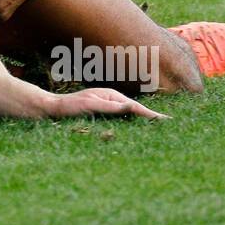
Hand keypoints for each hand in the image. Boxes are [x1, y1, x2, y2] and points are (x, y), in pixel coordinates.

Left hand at [48, 86, 168, 119]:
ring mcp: (108, 106)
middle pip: (136, 110)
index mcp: (112, 96)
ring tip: (160, 127)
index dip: (152, 115)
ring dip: (144, 120)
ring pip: (130, 114)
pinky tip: (138, 128)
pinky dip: (133, 122)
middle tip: (171, 125)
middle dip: (152, 117)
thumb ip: (112, 106)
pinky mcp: (103, 113)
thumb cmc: (71, 106)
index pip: (136, 108)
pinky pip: (122, 119)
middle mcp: (112, 100)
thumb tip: (132, 106)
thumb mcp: (91, 105)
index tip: (167, 121)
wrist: (54, 108)